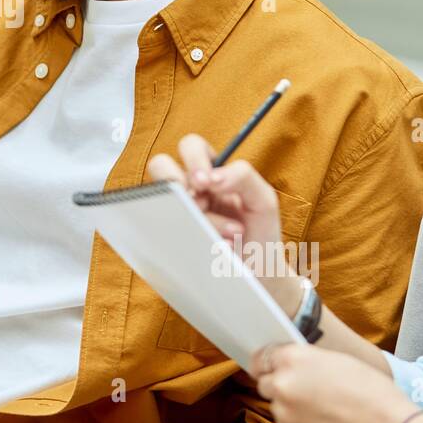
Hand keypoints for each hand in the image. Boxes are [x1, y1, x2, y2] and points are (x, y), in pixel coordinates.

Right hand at [148, 133, 293, 306]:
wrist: (259, 275)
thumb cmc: (260, 233)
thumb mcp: (263, 200)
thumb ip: (244, 177)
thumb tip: (213, 176)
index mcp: (211, 173)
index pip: (191, 146)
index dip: (193, 158)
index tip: (207, 181)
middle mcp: (189, 190)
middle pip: (160, 164)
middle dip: (175, 179)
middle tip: (199, 201)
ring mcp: (176, 212)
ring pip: (159, 197)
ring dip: (189, 213)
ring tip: (221, 233)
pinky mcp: (169, 236)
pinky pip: (159, 228)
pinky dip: (186, 236)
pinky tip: (214, 248)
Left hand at [251, 343, 422, 422]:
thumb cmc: (371, 392)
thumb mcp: (336, 360)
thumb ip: (305, 359)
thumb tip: (289, 362)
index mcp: (293, 358)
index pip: (262, 356)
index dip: (268, 362)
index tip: (270, 367)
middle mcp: (283, 383)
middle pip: (265, 382)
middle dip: (280, 385)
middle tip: (303, 389)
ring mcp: (284, 411)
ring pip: (277, 405)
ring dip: (290, 405)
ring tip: (321, 407)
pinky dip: (298, 422)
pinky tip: (321, 420)